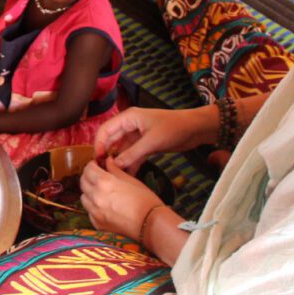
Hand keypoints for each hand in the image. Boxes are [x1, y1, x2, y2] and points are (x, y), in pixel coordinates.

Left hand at [80, 155, 162, 238]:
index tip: (97, 166)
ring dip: (89, 192)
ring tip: (100, 192)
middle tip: (97, 177)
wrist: (151, 225)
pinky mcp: (97, 223)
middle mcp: (95, 196)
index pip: (88, 169)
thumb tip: (108, 161)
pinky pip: (89, 212)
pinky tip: (104, 206)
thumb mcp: (131, 180)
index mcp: (104, 182)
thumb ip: (115, 170)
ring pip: (84, 197)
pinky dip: (93, 207)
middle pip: (82, 182)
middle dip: (88, 177)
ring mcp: (95, 212)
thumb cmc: (145, 200)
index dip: (92, 165)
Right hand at [95, 106, 212, 172]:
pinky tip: (128, 176)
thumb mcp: (152, 141)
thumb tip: (115, 165)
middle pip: (112, 140)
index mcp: (128, 118)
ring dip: (119, 161)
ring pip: (122, 149)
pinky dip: (130, 163)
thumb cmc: (174, 128)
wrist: (196, 129)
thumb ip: (132, 153)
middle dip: (108, 154)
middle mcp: (130, 125)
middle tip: (103, 171)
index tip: (97, 160)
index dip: (99, 144)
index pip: (106, 130)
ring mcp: (138, 135)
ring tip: (115, 176)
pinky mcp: (146, 144)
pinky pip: (133, 155)